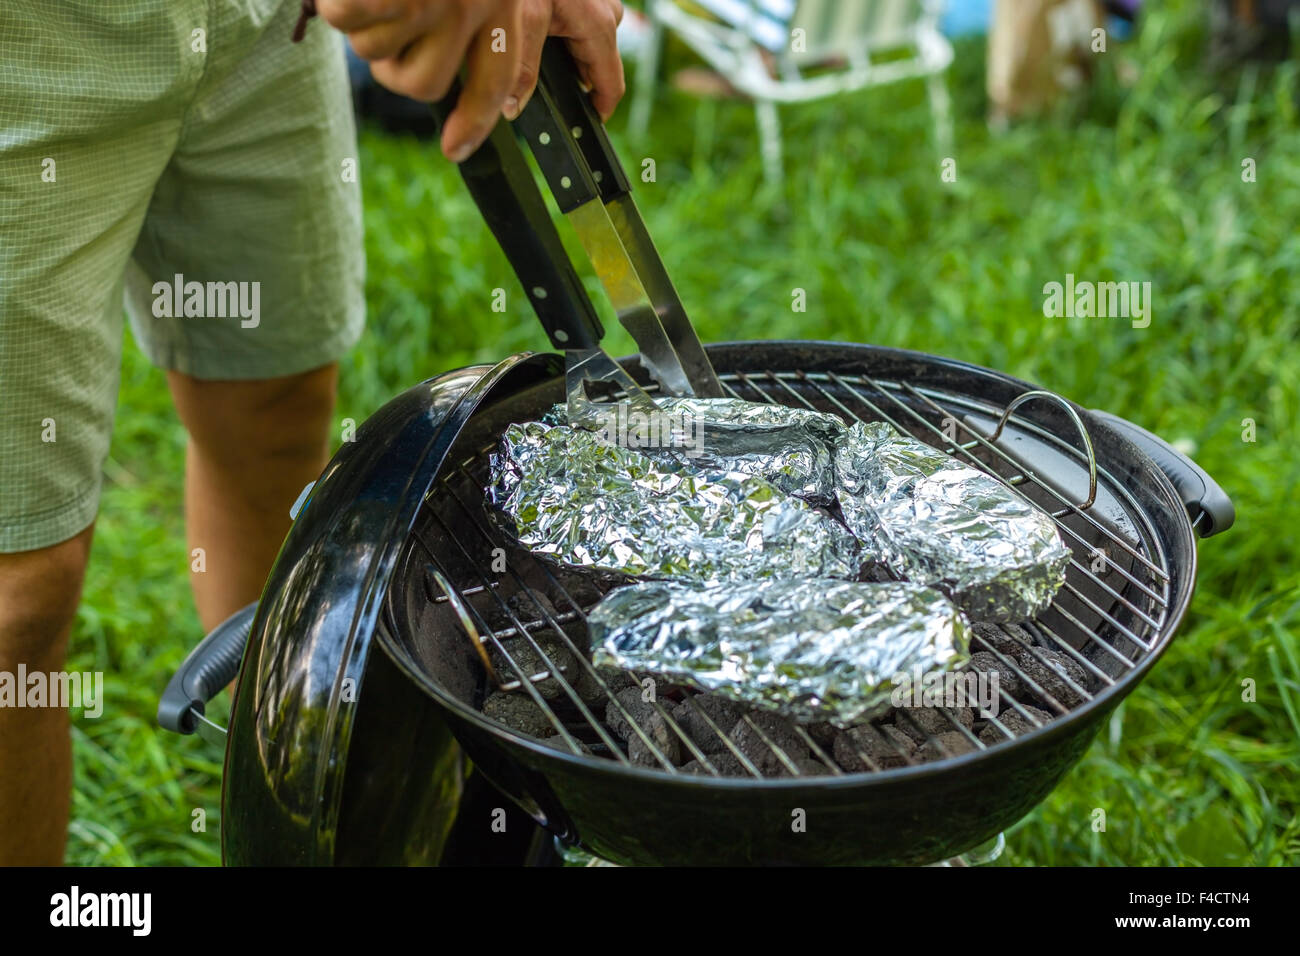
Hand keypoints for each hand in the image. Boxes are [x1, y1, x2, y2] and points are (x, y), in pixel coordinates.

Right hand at [317, 0, 624, 161]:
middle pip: (426, 86)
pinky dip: (335, 1)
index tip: (458, 150)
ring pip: (379, 55)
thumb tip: (434, 74)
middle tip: (379, 27)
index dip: (476, 121)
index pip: (497, 79)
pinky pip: (347, 23)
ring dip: (358, 23)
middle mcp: (473, 3)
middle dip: (392, 67)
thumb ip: (461, 13)